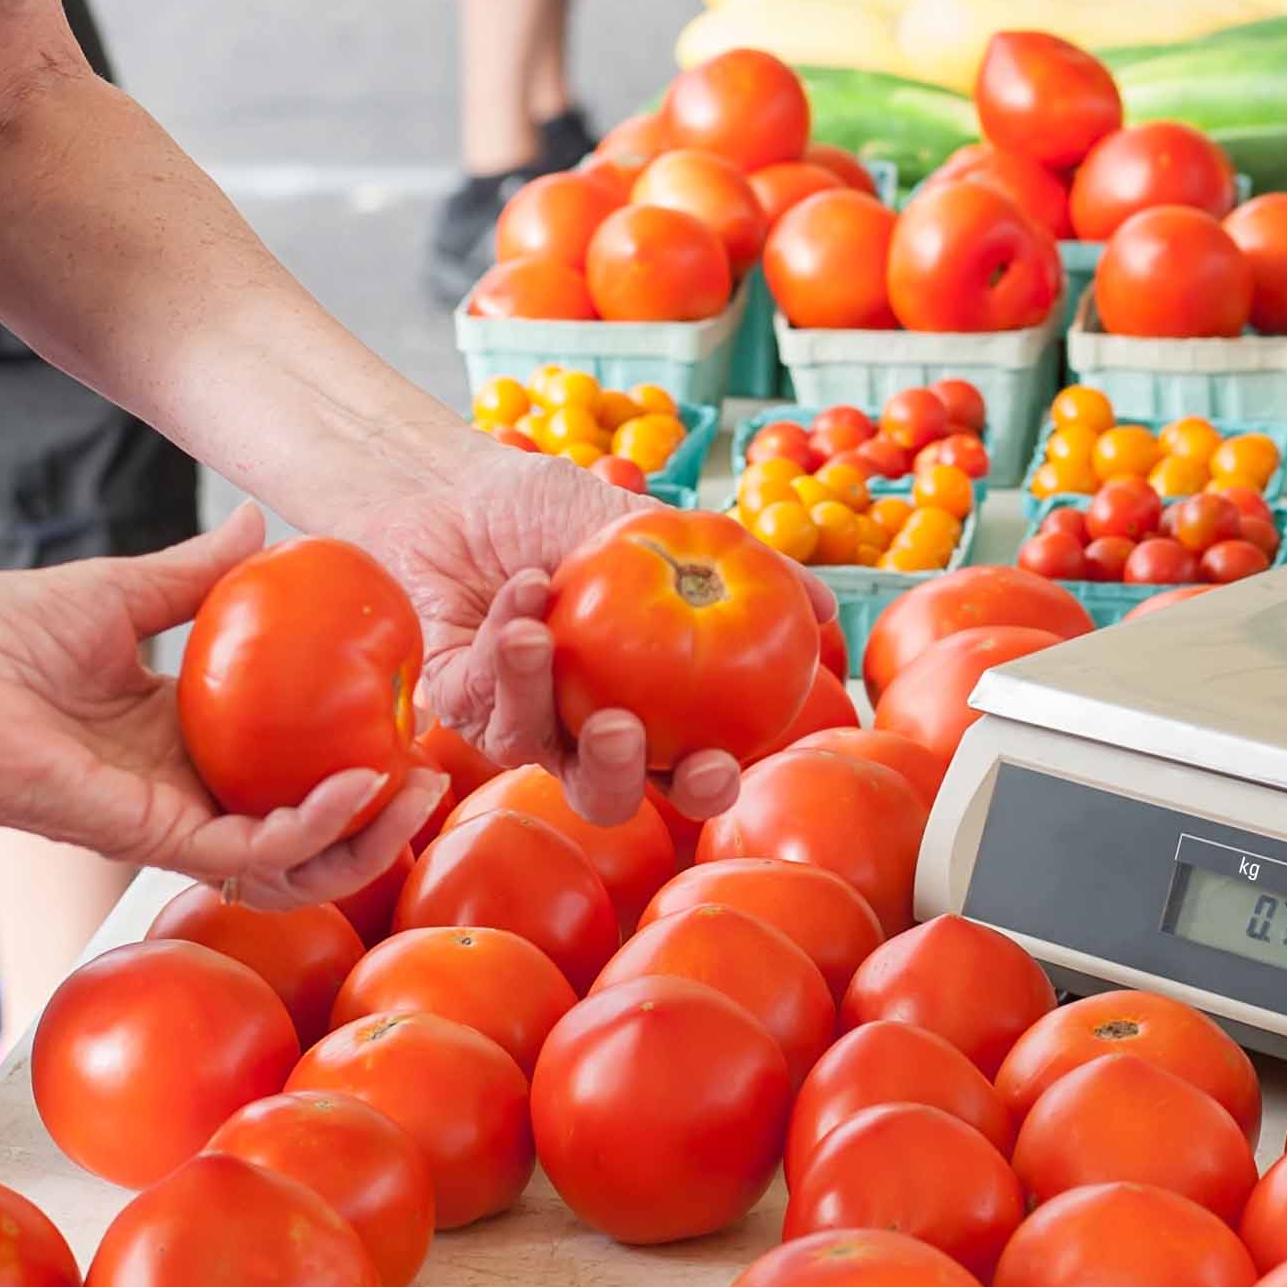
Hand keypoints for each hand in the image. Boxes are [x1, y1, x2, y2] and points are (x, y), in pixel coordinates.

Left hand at [0, 513, 442, 905]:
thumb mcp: (116, 592)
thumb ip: (192, 575)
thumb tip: (260, 524)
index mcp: (183, 741)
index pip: (290, 765)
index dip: (356, 754)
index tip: (413, 713)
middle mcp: (187, 791)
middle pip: (308, 832)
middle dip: (383, 818)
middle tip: (438, 772)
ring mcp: (170, 821)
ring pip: (292, 861)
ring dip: (362, 836)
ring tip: (415, 791)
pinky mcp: (146, 836)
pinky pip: (247, 849)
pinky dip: (308, 826)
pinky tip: (353, 786)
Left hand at [345, 437, 828, 826]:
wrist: (456, 490)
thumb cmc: (553, 512)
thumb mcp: (657, 529)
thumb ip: (746, 570)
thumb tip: (830, 609)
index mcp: (643, 709)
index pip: (683, 770)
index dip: (705, 786)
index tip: (719, 762)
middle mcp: (582, 733)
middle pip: (609, 796)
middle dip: (620, 778)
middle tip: (623, 730)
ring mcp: (519, 726)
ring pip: (537, 752)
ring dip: (540, 692)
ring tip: (538, 635)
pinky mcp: (458, 707)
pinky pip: (485, 697)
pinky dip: (506, 643)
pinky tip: (522, 594)